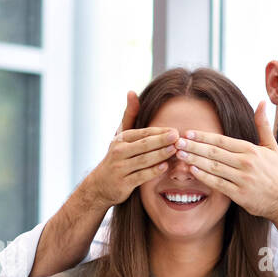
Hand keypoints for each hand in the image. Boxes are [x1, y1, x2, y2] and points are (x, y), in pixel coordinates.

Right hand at [83, 90, 179, 206]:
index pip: (143, 133)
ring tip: (175, 150)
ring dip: (160, 154)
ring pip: (143, 159)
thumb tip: (132, 92)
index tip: (175, 130)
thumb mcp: (121, 135)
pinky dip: (153, 171)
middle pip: (144, 144)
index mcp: (121, 138)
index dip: (159, 132)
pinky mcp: (123, 183)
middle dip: (161, 140)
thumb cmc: (117, 157)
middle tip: (177, 136)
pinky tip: (165, 166)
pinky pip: (141, 176)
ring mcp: (121, 167)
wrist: (100, 184)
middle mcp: (119, 151)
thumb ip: (129, 115)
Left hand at [176, 100, 277, 219]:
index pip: (222, 140)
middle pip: (215, 152)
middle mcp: (246, 163)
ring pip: (214, 167)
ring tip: (180, 154)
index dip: (203, 136)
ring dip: (195, 159)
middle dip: (194, 146)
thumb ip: (263, 125)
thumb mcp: (271, 147)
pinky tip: (193, 170)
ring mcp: (242, 179)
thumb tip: (261, 102)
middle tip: (177, 141)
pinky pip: (218, 184)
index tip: (188, 132)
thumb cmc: (276, 173)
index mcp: (251, 150)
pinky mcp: (240, 194)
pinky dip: (204, 177)